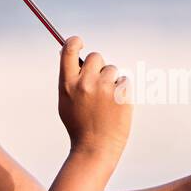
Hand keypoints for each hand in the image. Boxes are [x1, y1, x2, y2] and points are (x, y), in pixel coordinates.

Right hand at [57, 35, 131, 158]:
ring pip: (112, 70)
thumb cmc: (79, 126)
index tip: (79, 42)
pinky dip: (122, 91)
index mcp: (68, 84)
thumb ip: (67, 79)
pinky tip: (116, 106)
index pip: (69, 50)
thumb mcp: (65, 102)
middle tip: (98, 84)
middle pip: (96, 57)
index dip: (75, 42)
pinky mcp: (121, 95)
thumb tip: (66, 54)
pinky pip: (124, 81)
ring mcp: (104, 88)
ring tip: (107, 101)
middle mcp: (85, 83)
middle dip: (98, 67)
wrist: (95, 148)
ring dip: (111, 81)